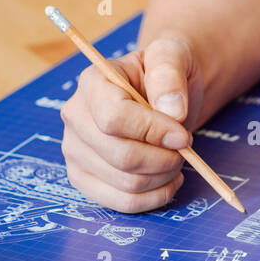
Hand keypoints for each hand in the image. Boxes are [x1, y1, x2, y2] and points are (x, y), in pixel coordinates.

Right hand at [59, 35, 203, 212]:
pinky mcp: (83, 177)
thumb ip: (170, 74)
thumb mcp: (174, 57)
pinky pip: (120, 203)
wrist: (163, 93)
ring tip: (177, 159)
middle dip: (164, 158)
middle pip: (121, 156)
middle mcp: (75, 117)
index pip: (114, 118)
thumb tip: (172, 111)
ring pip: (125, 183)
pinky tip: (168, 180)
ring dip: (163, 177)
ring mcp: (74, 150)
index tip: (183, 135)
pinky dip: (154, 197)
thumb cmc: (166, 74)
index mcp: (92, 82)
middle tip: (184, 147)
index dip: (153, 132)